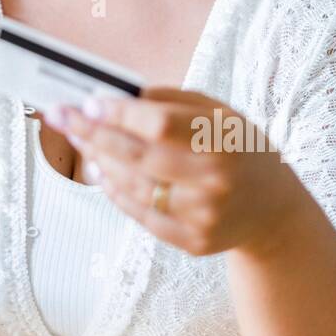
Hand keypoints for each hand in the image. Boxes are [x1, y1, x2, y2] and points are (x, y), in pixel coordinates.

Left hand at [43, 87, 304, 257]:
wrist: (274, 211)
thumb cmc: (238, 149)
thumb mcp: (218, 114)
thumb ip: (170, 101)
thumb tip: (115, 94)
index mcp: (221, 141)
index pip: (157, 124)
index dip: (118, 113)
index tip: (87, 102)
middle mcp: (213, 181)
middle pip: (137, 157)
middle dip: (92, 134)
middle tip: (62, 116)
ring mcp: (202, 216)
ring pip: (133, 187)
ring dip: (98, 161)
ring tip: (79, 140)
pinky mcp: (193, 242)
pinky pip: (141, 215)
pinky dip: (115, 192)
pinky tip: (100, 171)